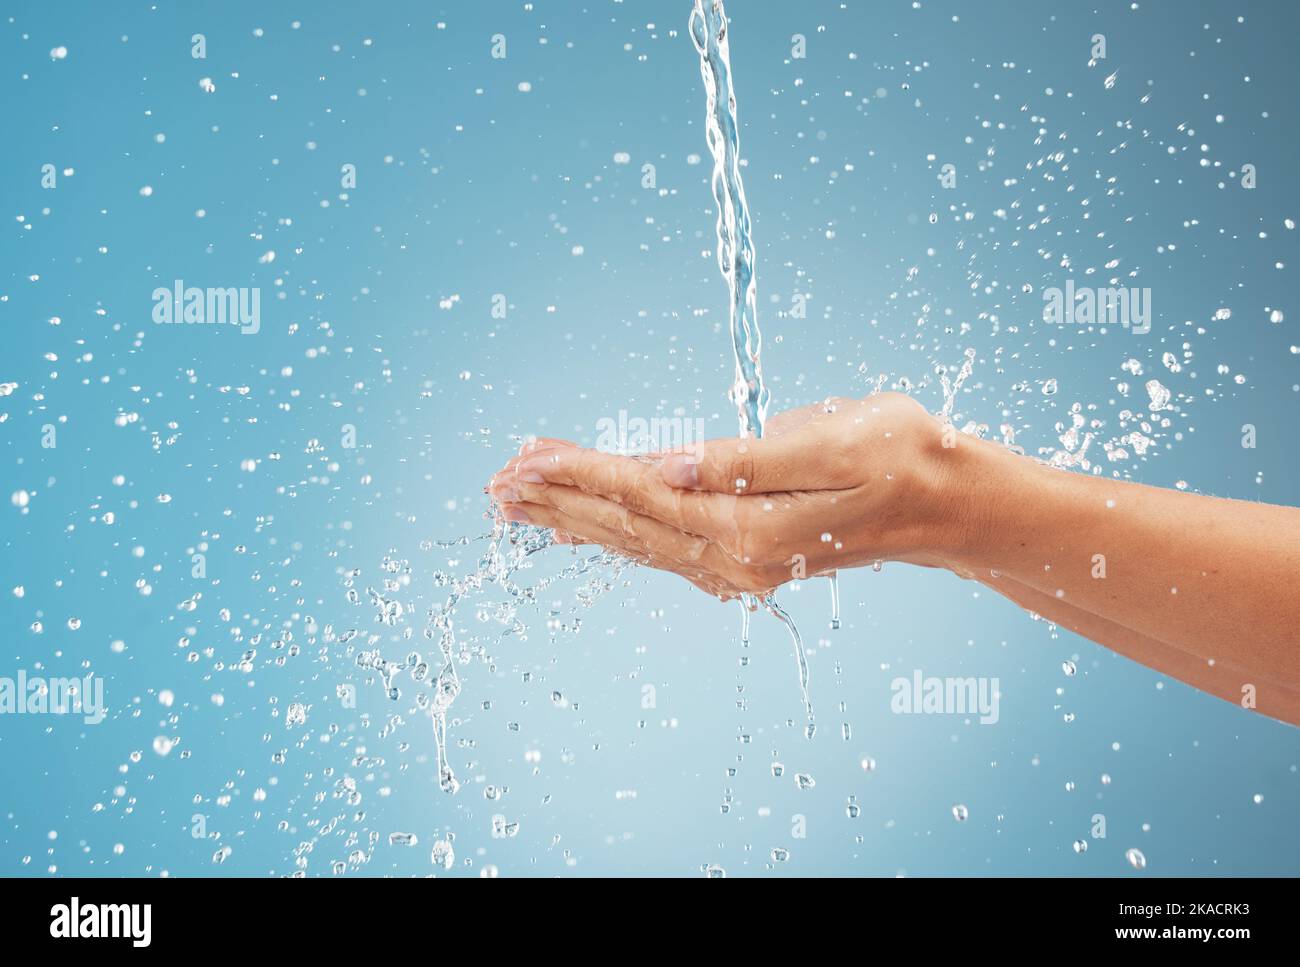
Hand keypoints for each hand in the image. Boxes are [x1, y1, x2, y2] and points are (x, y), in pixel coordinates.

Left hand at [487, 393, 970, 598]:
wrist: (942, 503)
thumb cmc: (898, 454)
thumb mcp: (832, 439)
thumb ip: (744, 458)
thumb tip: (669, 464)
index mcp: (750, 526)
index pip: (643, 495)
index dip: (580, 474)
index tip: (522, 460)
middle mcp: (734, 558)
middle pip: (625, 525)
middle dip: (556, 500)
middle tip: (494, 482)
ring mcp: (735, 566)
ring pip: (634, 540)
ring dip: (573, 518)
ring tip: (517, 502)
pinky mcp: (740, 559)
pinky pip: (659, 548)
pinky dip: (612, 531)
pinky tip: (583, 526)